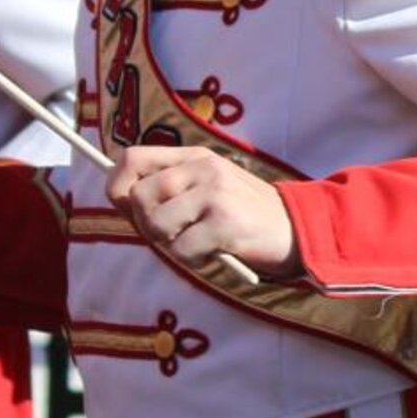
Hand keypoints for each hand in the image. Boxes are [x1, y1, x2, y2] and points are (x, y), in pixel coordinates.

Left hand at [106, 144, 300, 277]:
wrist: (300, 230)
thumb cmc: (246, 217)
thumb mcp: (208, 191)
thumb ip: (171, 191)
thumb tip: (121, 201)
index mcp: (195, 156)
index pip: (132, 157)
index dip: (117, 184)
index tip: (127, 208)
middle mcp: (203, 167)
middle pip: (139, 195)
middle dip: (146, 226)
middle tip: (172, 237)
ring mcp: (215, 192)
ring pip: (156, 223)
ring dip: (169, 245)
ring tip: (195, 245)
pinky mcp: (226, 222)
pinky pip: (182, 249)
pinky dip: (192, 261)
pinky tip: (214, 254)